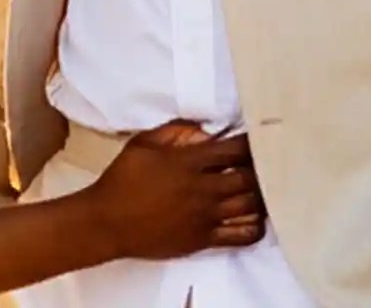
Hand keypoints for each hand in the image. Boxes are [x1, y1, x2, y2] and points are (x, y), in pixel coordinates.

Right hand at [88, 123, 264, 260]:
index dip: (251, 143)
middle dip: (260, 168)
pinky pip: (243, 236)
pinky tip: (253, 217)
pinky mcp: (204, 240)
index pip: (235, 150)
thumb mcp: (142, 144)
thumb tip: (205, 131)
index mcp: (188, 162)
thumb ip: (175, 132)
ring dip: (260, 195)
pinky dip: (255, 226)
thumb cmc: (122, 180)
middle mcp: (202, 189)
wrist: (107, 222)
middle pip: (250, 177)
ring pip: (252, 206)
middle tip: (262, 164)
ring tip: (259, 188)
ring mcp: (205, 217)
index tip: (257, 139)